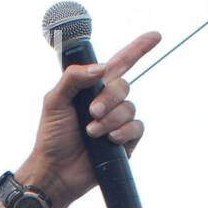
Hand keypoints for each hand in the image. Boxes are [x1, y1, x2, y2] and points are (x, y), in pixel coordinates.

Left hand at [18, 30, 160, 207]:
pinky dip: (123, 132)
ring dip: (110, 119)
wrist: (54, 171)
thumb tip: (101, 69)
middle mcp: (108, 103)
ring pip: (129, 108)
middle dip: (108, 98)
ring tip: (91, 132)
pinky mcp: (124, 142)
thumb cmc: (51, 138)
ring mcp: (117, 123)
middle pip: (124, 86)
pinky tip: (110, 140)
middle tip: (91, 113)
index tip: (155, 36)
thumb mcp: (54, 102)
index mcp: (93, 89)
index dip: (138, 49)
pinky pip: (136, 128)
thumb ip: (73, 79)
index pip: (120, 63)